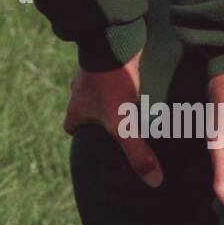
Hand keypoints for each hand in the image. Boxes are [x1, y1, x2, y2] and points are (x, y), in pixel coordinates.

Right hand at [63, 49, 163, 187]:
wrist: (112, 42)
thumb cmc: (112, 86)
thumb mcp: (124, 125)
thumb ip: (137, 154)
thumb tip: (153, 182)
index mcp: (76, 108)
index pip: (70, 128)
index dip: (81, 135)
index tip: (95, 141)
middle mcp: (78, 90)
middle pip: (84, 108)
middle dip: (97, 116)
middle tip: (116, 125)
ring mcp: (90, 72)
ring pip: (97, 89)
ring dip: (110, 96)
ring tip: (131, 105)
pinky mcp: (105, 59)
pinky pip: (110, 73)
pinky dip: (120, 79)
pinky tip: (138, 83)